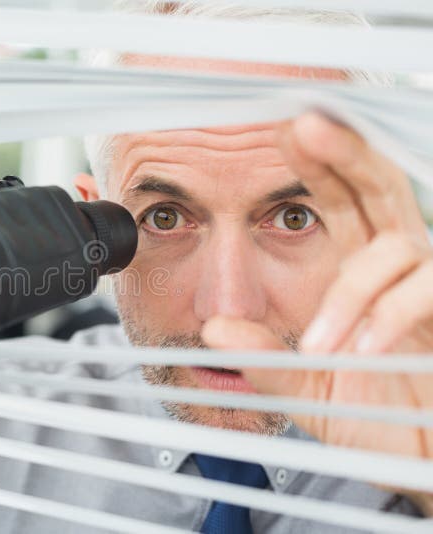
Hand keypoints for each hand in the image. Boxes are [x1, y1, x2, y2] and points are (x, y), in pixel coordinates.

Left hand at [202, 112, 432, 514]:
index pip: (342, 203)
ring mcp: (428, 291)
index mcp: (359, 276)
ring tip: (319, 345)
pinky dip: (392, 315)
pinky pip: (427, 290)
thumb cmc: (375, 421)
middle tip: (308, 124)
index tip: (285, 129)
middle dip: (347, 154)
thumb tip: (213, 328)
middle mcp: (399, 272)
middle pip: (380, 191)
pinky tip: (363, 350)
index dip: (320, 164)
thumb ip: (263, 357)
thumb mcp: (304, 387)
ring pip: (399, 245)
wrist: (419, 460)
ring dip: (353, 289)